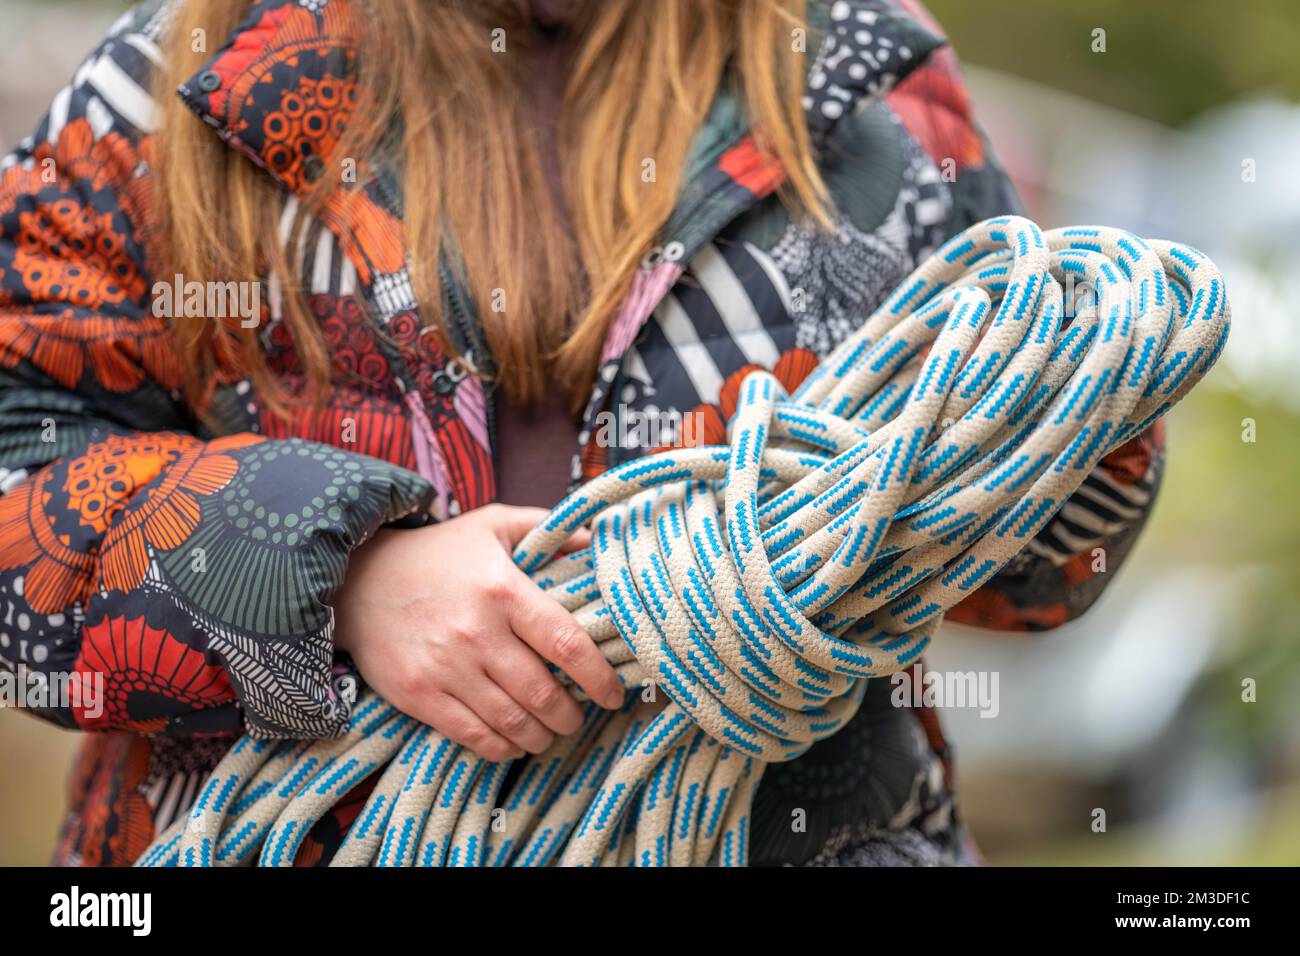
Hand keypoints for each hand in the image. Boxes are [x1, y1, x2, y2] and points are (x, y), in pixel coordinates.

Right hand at [334, 503, 623, 761]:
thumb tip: (596, 540)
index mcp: (503, 590)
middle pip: (543, 694)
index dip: (598, 677)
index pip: (566, 643)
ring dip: (541, 736)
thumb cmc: (437, 554)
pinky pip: (473, 736)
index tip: (614, 693)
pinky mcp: (419, 694)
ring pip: (512, 722)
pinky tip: (514, 742)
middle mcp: (477, 632)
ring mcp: (446, 667)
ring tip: (549, 732)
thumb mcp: (492, 525)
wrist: (357, 579)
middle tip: (577, 715)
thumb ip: (546, 529)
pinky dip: (502, 748)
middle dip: (571, 715)